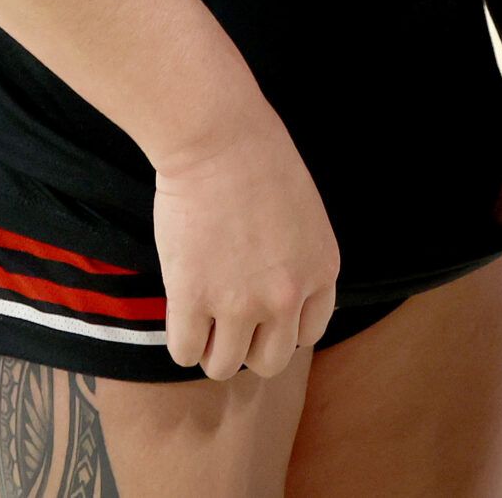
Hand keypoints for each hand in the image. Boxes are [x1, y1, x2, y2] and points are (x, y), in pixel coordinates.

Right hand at [152, 113, 338, 380]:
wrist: (216, 137)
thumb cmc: (258, 156)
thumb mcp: (304, 214)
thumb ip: (299, 258)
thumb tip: (278, 294)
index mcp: (321, 272)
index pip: (309, 334)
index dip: (281, 327)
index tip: (261, 314)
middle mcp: (287, 297)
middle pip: (270, 361)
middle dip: (248, 347)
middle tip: (228, 322)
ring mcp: (240, 303)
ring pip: (225, 366)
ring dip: (212, 350)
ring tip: (201, 323)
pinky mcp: (193, 298)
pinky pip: (185, 351)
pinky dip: (182, 343)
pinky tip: (180, 317)